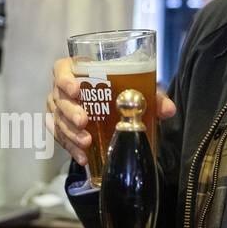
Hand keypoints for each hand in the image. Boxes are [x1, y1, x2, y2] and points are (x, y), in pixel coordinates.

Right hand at [46, 57, 176, 166]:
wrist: (117, 102)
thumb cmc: (123, 88)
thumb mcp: (140, 88)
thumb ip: (153, 96)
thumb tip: (168, 110)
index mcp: (77, 70)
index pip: (61, 70)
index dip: (64, 79)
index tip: (76, 90)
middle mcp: (64, 89)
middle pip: (59, 99)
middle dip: (70, 112)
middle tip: (84, 122)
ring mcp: (60, 109)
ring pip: (58, 121)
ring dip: (70, 134)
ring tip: (86, 143)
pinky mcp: (62, 128)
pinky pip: (62, 138)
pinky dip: (72, 149)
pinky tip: (83, 158)